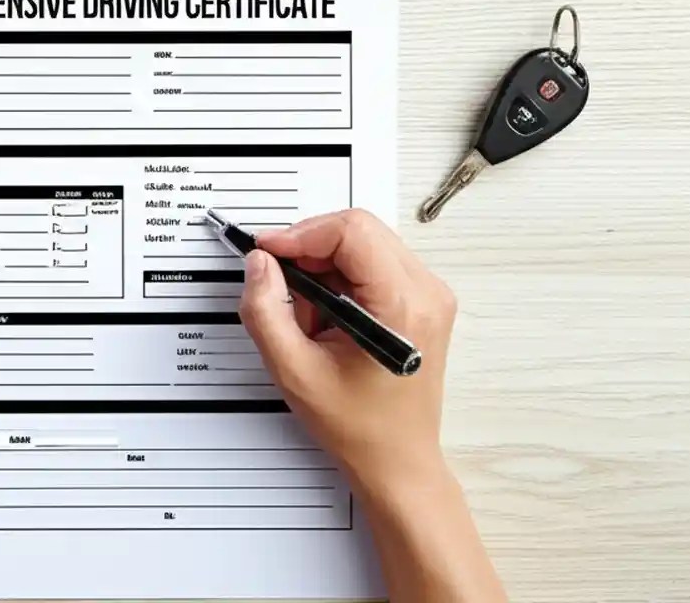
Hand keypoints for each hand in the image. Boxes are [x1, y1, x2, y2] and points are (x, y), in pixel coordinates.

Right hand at [238, 209, 457, 490]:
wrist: (396, 460)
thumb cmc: (358, 426)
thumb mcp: (294, 370)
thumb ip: (266, 311)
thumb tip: (259, 264)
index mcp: (402, 306)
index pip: (350, 232)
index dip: (300, 234)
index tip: (267, 252)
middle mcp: (426, 292)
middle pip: (358, 230)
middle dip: (309, 250)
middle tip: (282, 286)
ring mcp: (429, 295)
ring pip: (364, 243)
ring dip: (324, 267)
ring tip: (309, 318)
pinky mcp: (422, 300)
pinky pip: (374, 263)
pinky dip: (341, 279)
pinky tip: (328, 319)